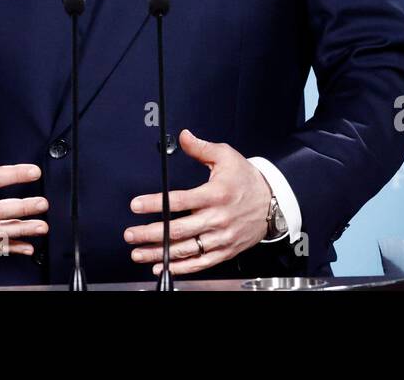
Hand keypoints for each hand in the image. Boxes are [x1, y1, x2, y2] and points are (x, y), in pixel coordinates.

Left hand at [124, 128, 271, 275]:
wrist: (272, 202)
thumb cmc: (247, 179)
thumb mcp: (226, 156)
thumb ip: (201, 148)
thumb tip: (183, 136)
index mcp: (215, 194)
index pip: (179, 201)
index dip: (155, 204)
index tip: (136, 205)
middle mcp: (217, 218)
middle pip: (178, 229)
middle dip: (150, 233)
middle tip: (130, 234)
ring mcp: (221, 237)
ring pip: (186, 249)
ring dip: (159, 253)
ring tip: (138, 253)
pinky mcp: (225, 251)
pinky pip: (201, 263)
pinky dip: (181, 268)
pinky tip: (163, 267)